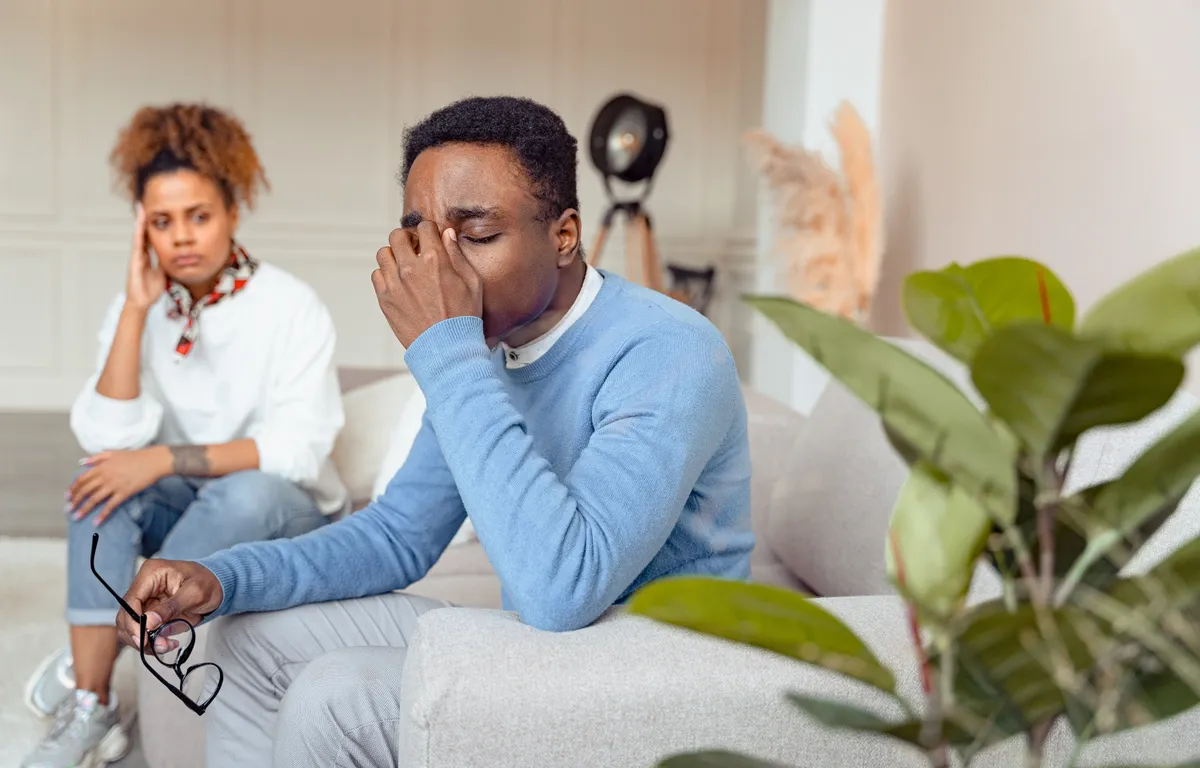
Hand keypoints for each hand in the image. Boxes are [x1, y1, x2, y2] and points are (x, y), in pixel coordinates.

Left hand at [70, 447, 169, 524]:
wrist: (153, 461)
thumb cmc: (136, 456)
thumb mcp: (114, 453)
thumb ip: (97, 457)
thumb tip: (82, 463)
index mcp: (102, 466)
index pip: (82, 479)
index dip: (73, 488)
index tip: (67, 496)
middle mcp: (105, 476)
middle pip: (85, 490)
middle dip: (75, 501)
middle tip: (68, 509)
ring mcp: (114, 485)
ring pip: (94, 499)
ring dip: (84, 509)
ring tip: (76, 517)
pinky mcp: (124, 493)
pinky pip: (110, 506)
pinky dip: (102, 515)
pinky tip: (96, 522)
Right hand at [116, 559, 222, 649]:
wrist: (219, 586)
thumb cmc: (209, 583)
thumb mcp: (195, 593)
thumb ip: (171, 607)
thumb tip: (148, 622)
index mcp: (151, 574)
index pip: (130, 600)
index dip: (133, 622)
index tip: (143, 640)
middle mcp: (143, 587)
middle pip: (126, 616)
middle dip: (139, 635)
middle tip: (158, 646)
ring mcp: (145, 601)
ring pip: (130, 628)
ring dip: (144, 642)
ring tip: (167, 645)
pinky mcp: (150, 614)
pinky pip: (143, 633)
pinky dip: (151, 643)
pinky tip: (168, 643)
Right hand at [125, 204, 165, 310]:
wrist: (142, 302)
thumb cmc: (151, 289)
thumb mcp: (163, 272)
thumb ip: (165, 262)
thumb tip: (175, 255)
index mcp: (147, 256)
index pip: (150, 237)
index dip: (152, 225)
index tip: (156, 212)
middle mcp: (140, 254)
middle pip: (143, 233)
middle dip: (143, 219)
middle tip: (145, 204)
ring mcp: (136, 257)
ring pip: (138, 236)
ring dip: (139, 223)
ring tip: (141, 209)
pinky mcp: (134, 262)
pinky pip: (137, 246)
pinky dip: (138, 236)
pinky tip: (139, 227)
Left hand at [372, 220, 482, 347]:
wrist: (447, 348)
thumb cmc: (463, 317)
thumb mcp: (472, 282)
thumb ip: (457, 254)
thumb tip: (447, 234)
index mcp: (435, 259)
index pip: (424, 227)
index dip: (428, 231)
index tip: (431, 238)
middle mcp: (411, 268)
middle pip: (397, 236)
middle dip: (407, 238)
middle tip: (415, 249)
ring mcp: (394, 283)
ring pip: (383, 253)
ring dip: (394, 255)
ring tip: (405, 266)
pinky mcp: (385, 299)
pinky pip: (377, 275)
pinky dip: (386, 275)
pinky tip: (399, 283)